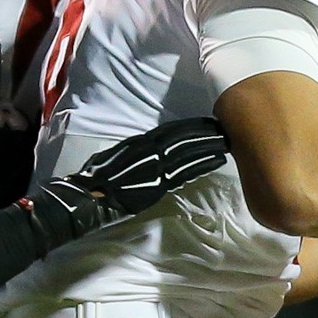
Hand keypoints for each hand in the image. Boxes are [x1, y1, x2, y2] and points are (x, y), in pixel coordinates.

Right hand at [25, 117, 228, 249]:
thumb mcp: (116, 154)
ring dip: (209, 146)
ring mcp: (156, 167)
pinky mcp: (160, 184)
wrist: (91, 196)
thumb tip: (148, 147)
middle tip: (224, 126)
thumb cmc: (97, 177)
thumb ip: (135, 150)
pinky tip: (217, 159)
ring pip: (189, 152)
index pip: (171, 131)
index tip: (207, 121)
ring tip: (226, 141)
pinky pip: (186, 171)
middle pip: (184, 138)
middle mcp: (150, 151)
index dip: (191, 126)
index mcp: (140, 143)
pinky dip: (203, 164)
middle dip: (205, 132)